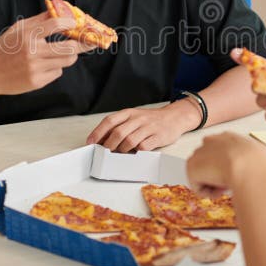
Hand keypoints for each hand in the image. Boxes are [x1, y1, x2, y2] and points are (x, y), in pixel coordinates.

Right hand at [0, 11, 91, 96]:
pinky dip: (55, 68)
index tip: (76, 23)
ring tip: (64, 52)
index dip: (70, 23)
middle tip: (88, 41)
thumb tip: (60, 11)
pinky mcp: (36, 82)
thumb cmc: (4, 48)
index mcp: (26, 34)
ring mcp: (34, 68)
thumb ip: (39, 20)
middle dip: (81, 44)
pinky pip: (57, 72)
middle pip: (69, 48)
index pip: (55, 24)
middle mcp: (31, 51)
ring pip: (67, 61)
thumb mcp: (17, 29)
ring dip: (70, 56)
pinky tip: (43, 66)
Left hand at [86, 100, 200, 151]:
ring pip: (130, 141)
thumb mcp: (134, 118)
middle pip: (118, 132)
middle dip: (109, 145)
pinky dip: (137, 152)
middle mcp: (138, 118)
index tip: (91, 142)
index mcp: (129, 113)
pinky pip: (144, 147)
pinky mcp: (158, 136)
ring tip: (121, 153)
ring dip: (122, 150)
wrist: (174, 117)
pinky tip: (136, 153)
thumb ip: (120, 126)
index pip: (109, 121)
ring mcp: (149, 127)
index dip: (98, 132)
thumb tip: (102, 140)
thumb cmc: (150, 120)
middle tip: (106, 152)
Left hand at [186, 132, 265, 197]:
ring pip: (204, 175)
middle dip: (218, 175)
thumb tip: (260, 163)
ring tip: (226, 188)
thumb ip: (252, 157)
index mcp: (228, 137)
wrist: (249, 167)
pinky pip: (197, 186)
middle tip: (231, 184)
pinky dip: (207, 193)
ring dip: (213, 185)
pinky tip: (219, 191)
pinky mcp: (192, 166)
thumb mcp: (261, 154)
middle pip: (211, 163)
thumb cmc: (259, 164)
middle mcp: (211, 141)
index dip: (229, 167)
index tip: (238, 176)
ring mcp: (199, 153)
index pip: (222, 153)